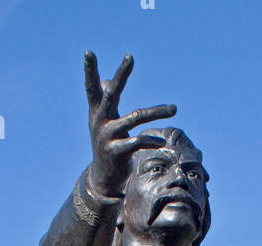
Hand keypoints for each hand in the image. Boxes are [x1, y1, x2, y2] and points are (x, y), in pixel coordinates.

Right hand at [83, 52, 175, 198]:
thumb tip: (105, 80)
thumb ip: (104, 101)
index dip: (89, 70)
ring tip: (174, 109)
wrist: (103, 178)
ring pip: (134, 118)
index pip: (91, 87)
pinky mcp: (117, 152)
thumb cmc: (106, 143)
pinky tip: (162, 142)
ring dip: (156, 112)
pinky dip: (151, 141)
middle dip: (121, 75)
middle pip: (111, 93)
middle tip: (129, 57)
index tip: (88, 52)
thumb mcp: (103, 122)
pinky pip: (138, 142)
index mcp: (96, 112)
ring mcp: (107, 136)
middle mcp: (99, 121)